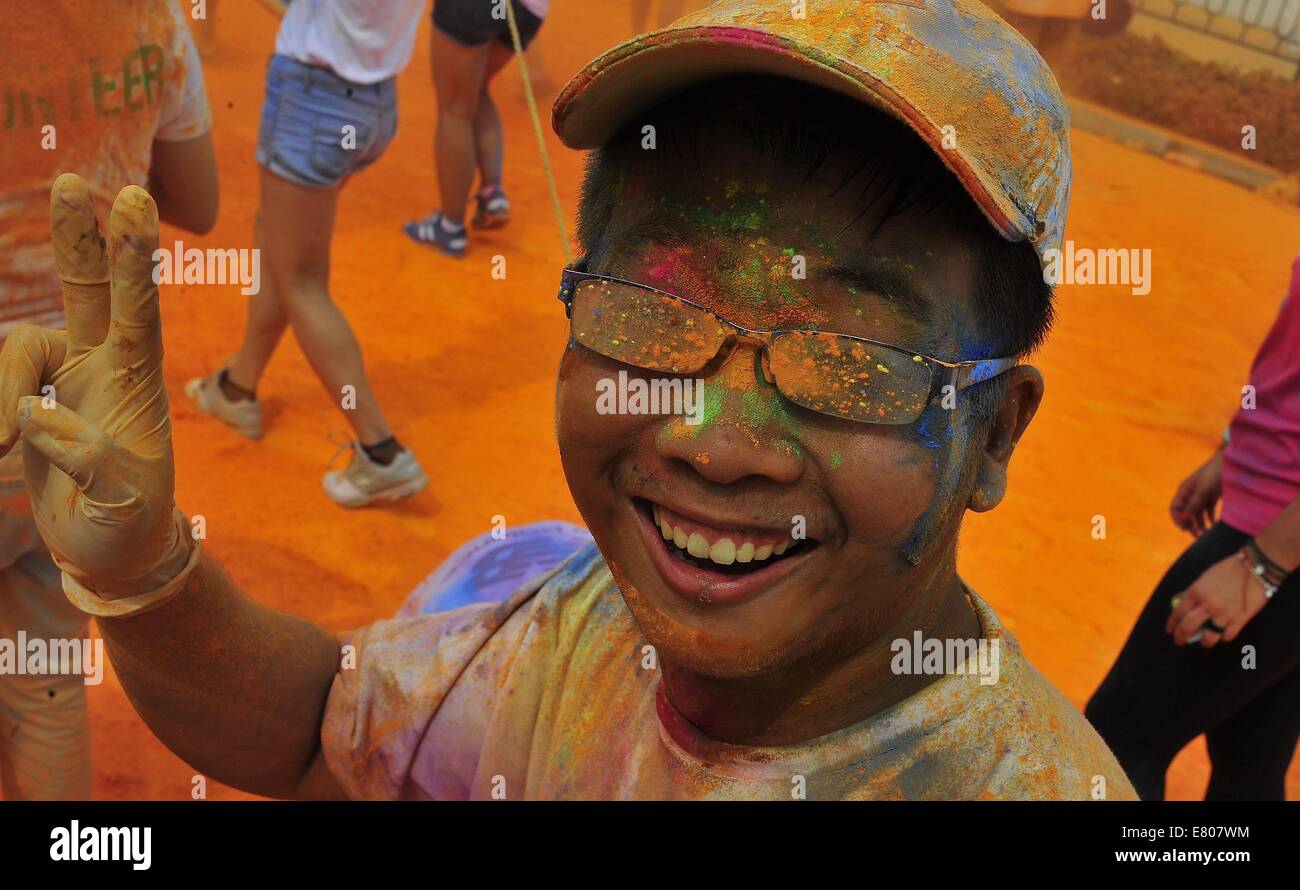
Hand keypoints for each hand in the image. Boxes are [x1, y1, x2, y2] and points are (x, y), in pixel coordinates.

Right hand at [0, 174, 188, 599]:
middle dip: (80, 237)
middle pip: (89, 291)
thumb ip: (87, 462)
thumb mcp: (122, 505)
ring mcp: (63, 379)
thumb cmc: (129, 526)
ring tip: (1, 448)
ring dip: (2, 386)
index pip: (139, 313)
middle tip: (74, 180)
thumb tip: (37, 414)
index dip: (134, 261)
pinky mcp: (27, 399)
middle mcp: (103, 368)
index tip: (134, 204)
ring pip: (19, 346)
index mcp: (139, 384)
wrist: (108, 552)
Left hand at [1166, 552, 1265, 646]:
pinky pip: (1227, 636)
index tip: (1169, 631)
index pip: (1178, 613)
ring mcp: (1224, 614)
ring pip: (1209, 637)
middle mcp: (1208, 605)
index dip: (1172, 624)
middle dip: (1181, 637)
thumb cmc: (1228, 569)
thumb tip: (1184, 604)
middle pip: (1188, 627)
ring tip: (1204, 642)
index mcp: (1196, 592)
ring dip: (1204, 642)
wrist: (1254, 569)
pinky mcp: (1240, 620)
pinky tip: (1223, 634)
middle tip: (1179, 641)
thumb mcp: (1204, 578)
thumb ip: (1194, 592)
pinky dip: (1224, 636)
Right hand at [1170, 451, 1222, 535]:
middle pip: (1186, 512)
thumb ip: (1193, 505)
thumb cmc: (1214, 474)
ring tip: (1205, 534)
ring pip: (1197, 513)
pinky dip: (1210, 518)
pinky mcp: (1213, 496)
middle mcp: (1191, 494)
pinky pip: (1208, 510)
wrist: (1234, 462)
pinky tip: (1213, 525)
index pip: (1175, 508)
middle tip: (1197, 536)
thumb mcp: (1203, 491)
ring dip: (1200, 524)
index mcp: (1184, 491)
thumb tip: (1183, 520)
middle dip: (1190, 525)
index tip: (1184, 529)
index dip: (1177, 519)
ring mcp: (1202, 495)